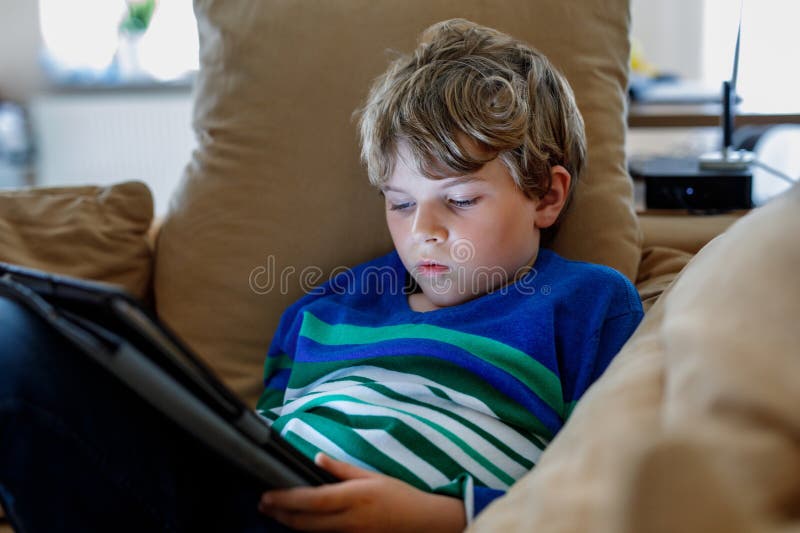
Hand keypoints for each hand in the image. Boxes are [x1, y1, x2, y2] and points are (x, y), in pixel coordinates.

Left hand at [258, 453, 465, 532]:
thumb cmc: (400, 495)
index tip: (268, 495)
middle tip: (263, 504)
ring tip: (274, 513)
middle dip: (281, 514)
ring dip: (290, 523)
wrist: (424, 523)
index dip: (287, 499)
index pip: (312, 500)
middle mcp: (349, 520)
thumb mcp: (373, 476)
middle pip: (306, 522)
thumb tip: (317, 458)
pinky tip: (299, 523)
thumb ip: (342, 469)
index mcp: (354, 497)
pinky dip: (309, 531)